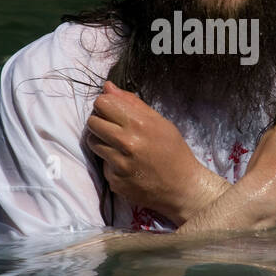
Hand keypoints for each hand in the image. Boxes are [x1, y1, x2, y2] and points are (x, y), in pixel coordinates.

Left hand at [85, 81, 229, 225]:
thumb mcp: (160, 122)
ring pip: (93, 142)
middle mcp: (127, 143)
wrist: (182, 188)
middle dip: (100, 122)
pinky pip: (102, 165)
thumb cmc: (174, 152)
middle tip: (114, 128)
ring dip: (102, 141)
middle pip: (92, 122)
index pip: (102, 103)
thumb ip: (132, 103)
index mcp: (140, 124)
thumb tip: (107, 87)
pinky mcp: (115, 182)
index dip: (106, 105)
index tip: (112, 111)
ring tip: (120, 146)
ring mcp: (119, 165)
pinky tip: (127, 166)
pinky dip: (111, 163)